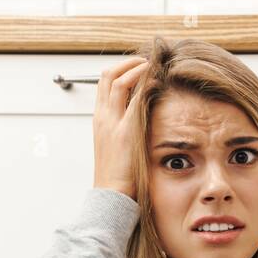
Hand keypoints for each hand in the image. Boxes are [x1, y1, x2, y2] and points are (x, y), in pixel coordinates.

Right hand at [92, 56, 149, 199]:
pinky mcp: (125, 131)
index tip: (136, 68)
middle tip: (146, 61)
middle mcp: (103, 117)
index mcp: (100, 121)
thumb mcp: (118, 149)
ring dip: (136, 67)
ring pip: (118, 80)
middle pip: (107, 76)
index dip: (120, 71)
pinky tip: (157, 79)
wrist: (111, 196)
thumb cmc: (118, 179)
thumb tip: (140, 126)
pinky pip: (134, 98)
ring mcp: (112, 122)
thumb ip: (125, 134)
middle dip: (127, 63)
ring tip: (152, 65)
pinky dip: (145, 83)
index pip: (104, 85)